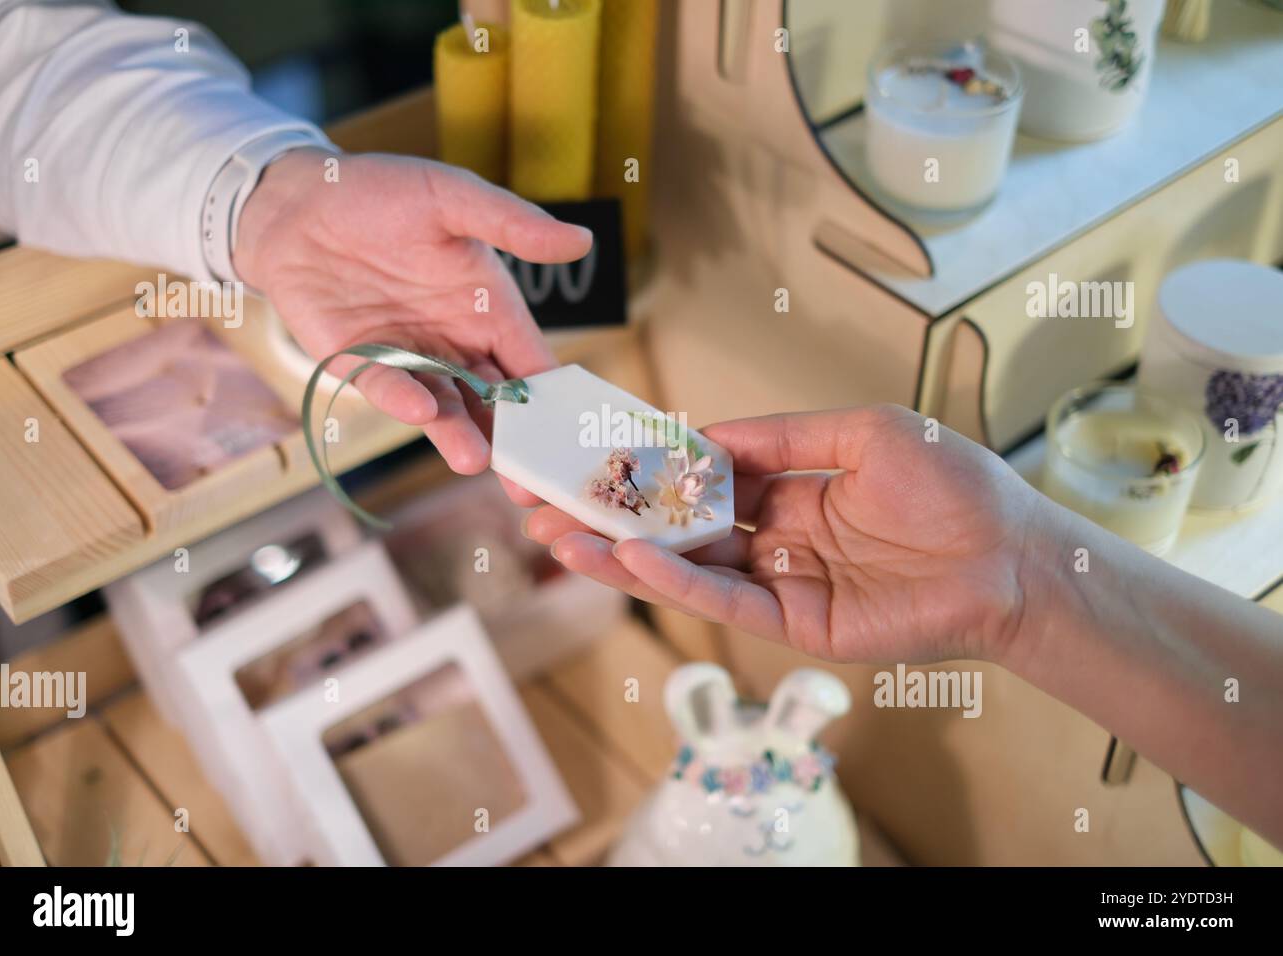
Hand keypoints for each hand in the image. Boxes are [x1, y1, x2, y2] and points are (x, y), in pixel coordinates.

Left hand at [232, 148, 591, 488]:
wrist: (292, 203)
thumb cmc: (379, 192)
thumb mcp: (451, 197)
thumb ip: (512, 224)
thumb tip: (583, 240)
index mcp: (488, 307)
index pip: (531, 363)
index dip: (552, 401)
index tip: (572, 438)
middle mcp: (455, 340)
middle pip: (494, 402)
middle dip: (511, 442)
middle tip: (526, 481)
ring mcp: (409, 357)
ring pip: (445, 407)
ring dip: (459, 434)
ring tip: (472, 460)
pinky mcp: (360, 364)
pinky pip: (387, 389)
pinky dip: (402, 400)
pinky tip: (420, 410)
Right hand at [525, 406, 1052, 664]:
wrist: (1015, 557)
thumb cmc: (954, 485)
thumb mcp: (862, 432)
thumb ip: (780, 436)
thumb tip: (706, 432)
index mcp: (792, 490)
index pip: (702, 479)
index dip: (647, 470)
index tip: (594, 454)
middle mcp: (778, 538)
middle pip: (679, 529)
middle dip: (612, 517)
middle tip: (544, 505)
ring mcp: (784, 585)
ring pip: (687, 570)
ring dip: (620, 555)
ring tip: (558, 536)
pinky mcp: (797, 626)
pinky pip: (724, 602)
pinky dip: (674, 582)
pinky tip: (627, 557)